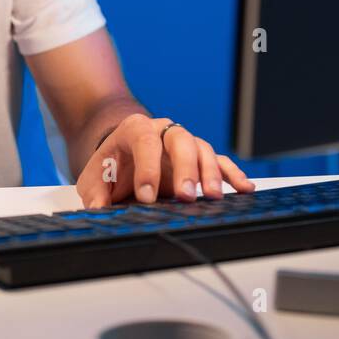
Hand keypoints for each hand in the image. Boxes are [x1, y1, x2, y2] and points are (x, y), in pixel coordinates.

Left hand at [75, 114, 255, 207]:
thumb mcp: (94, 179)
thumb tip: (98, 209)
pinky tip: (244, 188)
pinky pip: (219, 162)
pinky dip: (232, 174)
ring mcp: (184, 143)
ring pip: (202, 149)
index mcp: (135, 129)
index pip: (145, 140)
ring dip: (209, 173)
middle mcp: (163, 131)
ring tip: (213, 196)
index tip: (147, 196)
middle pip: (180, 140)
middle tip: (185, 196)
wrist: (121, 158)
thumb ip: (95, 193)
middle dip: (184, 169)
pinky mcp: (198, 159)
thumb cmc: (109, 167)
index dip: (148, 167)